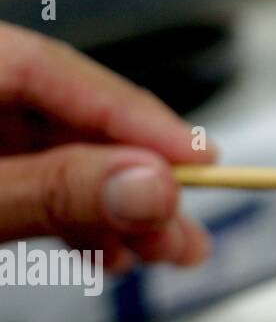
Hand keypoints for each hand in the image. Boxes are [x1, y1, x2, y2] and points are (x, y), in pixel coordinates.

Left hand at [0, 23, 215, 270]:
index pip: (56, 68)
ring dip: (115, 209)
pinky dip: (72, 217)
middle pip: (64, 120)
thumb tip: (150, 185)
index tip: (200, 159)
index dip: (135, 115)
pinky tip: (111, 250)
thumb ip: (51, 189)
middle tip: (186, 225)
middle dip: (133, 178)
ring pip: (53, 158)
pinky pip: (29, 182)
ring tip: (165, 252)